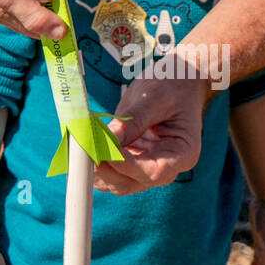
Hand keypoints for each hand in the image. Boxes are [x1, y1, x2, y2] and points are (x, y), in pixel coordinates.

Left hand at [92, 67, 207, 194]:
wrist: (175, 82)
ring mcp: (145, 167)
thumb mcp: (155, 97)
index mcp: (183, 154)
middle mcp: (165, 168)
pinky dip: (94, 160)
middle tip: (84, 146)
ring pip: (115, 181)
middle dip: (104, 168)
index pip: (154, 171)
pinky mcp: (129, 161)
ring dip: (95, 167)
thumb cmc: (173, 87)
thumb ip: (134, 119)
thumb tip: (108, 138)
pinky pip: (108, 169)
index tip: (103, 149)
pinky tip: (85, 143)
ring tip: (82, 142)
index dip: (126, 164)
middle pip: (130, 182)